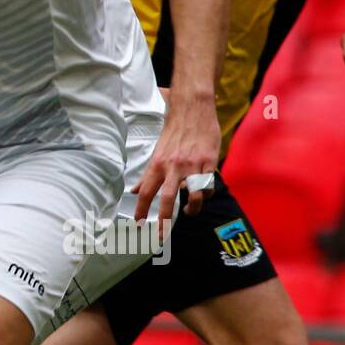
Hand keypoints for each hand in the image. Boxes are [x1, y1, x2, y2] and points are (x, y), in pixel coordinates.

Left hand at [133, 90, 219, 237]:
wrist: (192, 109)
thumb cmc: (174, 131)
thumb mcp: (157, 152)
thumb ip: (148, 174)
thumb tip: (135, 190)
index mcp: (158, 163)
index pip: (146, 191)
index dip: (140, 209)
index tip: (138, 224)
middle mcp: (173, 166)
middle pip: (167, 198)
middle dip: (164, 220)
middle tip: (161, 235)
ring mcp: (192, 165)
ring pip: (194, 195)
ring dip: (193, 208)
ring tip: (190, 212)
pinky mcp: (209, 161)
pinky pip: (209, 185)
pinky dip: (208, 193)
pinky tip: (205, 193)